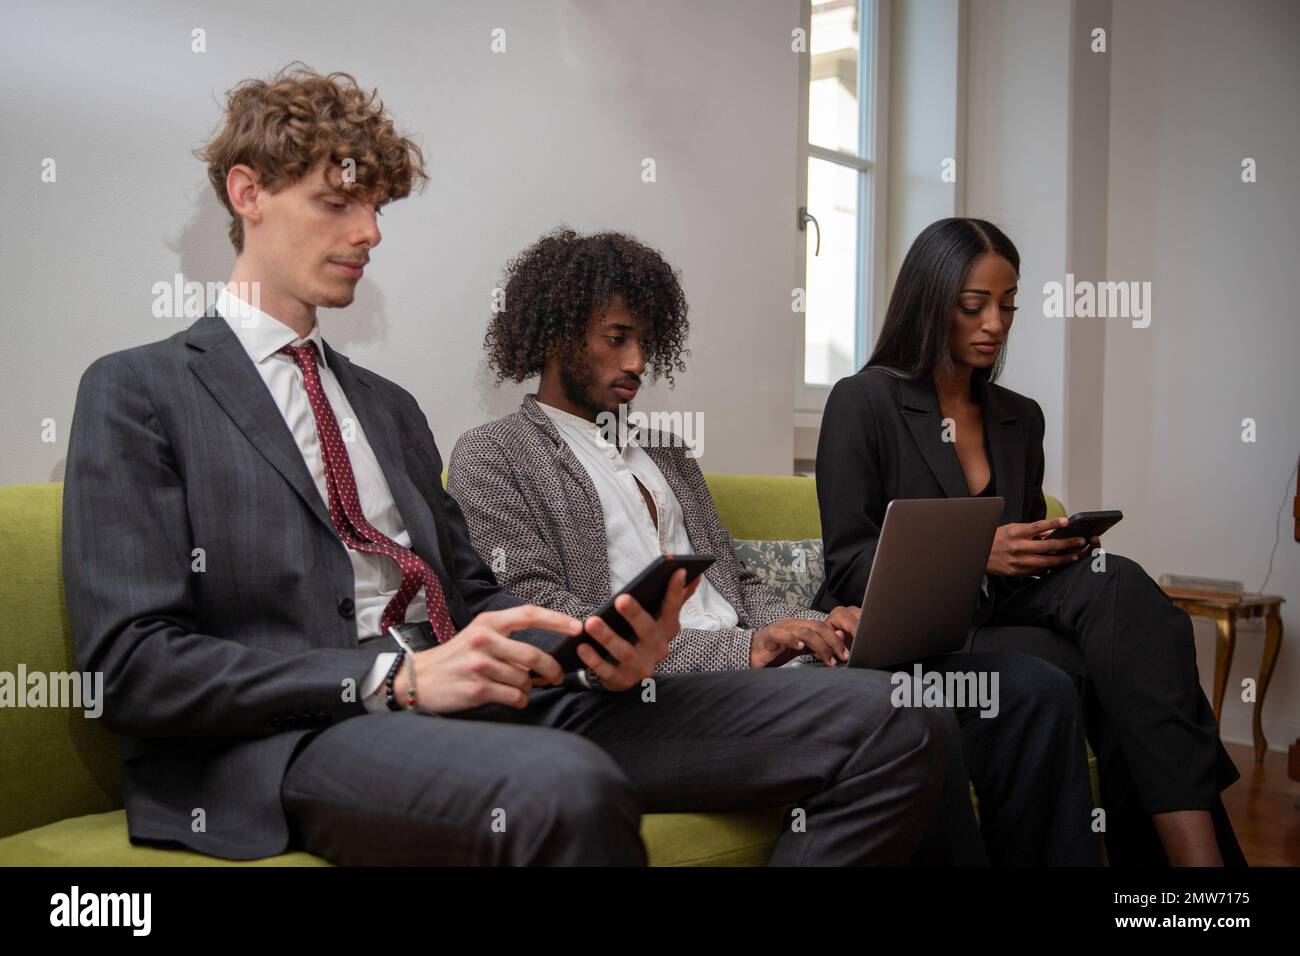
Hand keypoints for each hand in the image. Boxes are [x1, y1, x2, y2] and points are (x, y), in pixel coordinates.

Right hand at [391, 605, 577, 712]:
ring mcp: (480, 665)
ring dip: (528, 688)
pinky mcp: (477, 689)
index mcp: (488, 623)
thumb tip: (541, 658)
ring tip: (517, 689)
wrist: (417, 679)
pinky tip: (511, 698)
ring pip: (524, 680)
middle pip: (534, 655)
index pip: (529, 614)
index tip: (578, 627)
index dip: (557, 621)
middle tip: (555, 676)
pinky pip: (514, 697)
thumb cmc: (454, 658)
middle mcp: (484, 640)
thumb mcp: (477, 637)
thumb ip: (507, 641)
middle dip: (551, 670)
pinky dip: (519, 700)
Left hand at [575, 569, 700, 690]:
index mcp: (667, 629)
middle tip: (620, 599)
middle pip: (648, 631)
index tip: (677, 570)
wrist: (627, 671)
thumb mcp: (659, 618)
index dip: (676, 591)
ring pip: (625, 652)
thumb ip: (675, 598)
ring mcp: (640, 667)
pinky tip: (582, 646)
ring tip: (591, 622)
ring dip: (608, 637)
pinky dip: (594, 659)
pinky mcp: (621, 680)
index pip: (673, 608)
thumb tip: (693, 576)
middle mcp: (658, 649)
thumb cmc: (641, 635)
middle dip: (635, 615)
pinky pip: (606, 670)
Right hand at [750, 609, 854, 668]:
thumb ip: (816, 647)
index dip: (838, 638)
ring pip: (805, 631)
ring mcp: (780, 630)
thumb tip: (839, 642)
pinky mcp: (768, 638)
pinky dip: (793, 640)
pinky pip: (781, 635)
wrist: (748, 654)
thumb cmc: (774, 654)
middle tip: (842, 657)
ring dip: (820, 645)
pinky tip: (801, 647)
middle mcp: (792, 625)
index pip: (824, 626)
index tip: (847, 653)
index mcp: (801, 626)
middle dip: (834, 641)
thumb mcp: (799, 651)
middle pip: (818, 626)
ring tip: (828, 659)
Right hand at [986, 517, 1086, 576]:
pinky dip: (1049, 568)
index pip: (1038, 526)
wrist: (980, 556)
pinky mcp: (1018, 571)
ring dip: (1062, 559)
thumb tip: (1049, 530)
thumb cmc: (996, 540)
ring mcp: (1018, 561)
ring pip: (1046, 561)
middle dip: (1066, 543)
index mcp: (1015, 533)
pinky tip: (1058, 566)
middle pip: (1047, 545)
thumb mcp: (1011, 529)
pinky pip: (1037, 570)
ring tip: (1073, 556)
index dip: (1053, 523)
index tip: (1066, 521)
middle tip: (1079, 541)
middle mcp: (1017, 546)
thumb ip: (1030, 530)